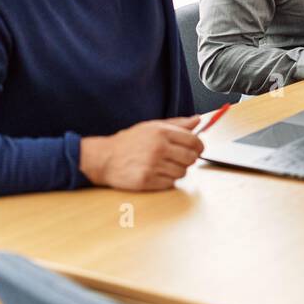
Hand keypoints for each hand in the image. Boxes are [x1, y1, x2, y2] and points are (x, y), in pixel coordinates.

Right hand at [80, 116, 203, 190]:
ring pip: (182, 172)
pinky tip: (156, 173)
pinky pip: (170, 183)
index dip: (199, 147)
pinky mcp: (147, 180)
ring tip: (164, 166)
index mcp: (162, 132)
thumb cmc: (129, 142)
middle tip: (178, 158)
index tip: (196, 149)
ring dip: (177, 170)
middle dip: (188, 159)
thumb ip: (177, 124)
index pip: (194, 141)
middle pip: (191, 158)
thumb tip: (197, 120)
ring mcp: (152, 165)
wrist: (105, 158)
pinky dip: (167, 180)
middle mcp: (158, 148)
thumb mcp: (152, 127)